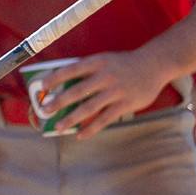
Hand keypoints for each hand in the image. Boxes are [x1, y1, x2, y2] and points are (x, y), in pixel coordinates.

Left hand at [38, 52, 175, 139]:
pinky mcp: (126, 105)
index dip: (56, 77)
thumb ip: (87, 71)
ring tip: (58, 126)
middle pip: (78, 91)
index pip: (71, 69)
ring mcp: (116, 91)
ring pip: (89, 108)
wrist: (154, 65)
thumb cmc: (123, 64)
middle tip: (45, 109)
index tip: (42, 86)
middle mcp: (106, 76)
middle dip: (59, 101)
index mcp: (97, 62)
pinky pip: (105, 119)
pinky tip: (79, 135)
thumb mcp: (104, 60)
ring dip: (71, 118)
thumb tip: (63, 85)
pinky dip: (91, 128)